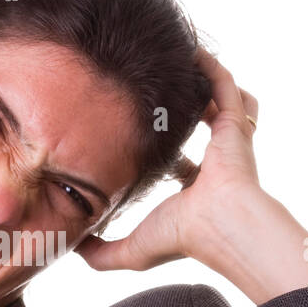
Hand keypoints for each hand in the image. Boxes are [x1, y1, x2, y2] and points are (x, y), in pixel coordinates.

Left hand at [76, 46, 261, 271]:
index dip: (164, 150)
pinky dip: (210, 67)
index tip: (138, 134)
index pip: (184, 164)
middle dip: (183, 107)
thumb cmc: (183, 237)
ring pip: (220, 103)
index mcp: (196, 189)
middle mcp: (214, 162)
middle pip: (202, 127)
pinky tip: (189, 52)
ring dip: (203, 83)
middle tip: (155, 89)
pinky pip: (224, 86)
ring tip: (177, 64)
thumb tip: (73, 250)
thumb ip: (102, 254)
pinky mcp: (234, 123)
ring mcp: (228, 141)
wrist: (220, 226)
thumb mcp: (132, 251)